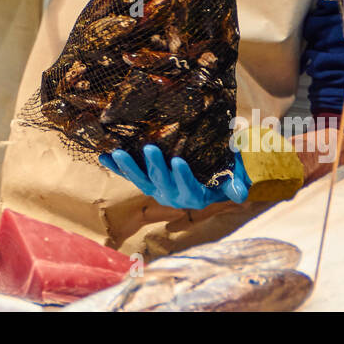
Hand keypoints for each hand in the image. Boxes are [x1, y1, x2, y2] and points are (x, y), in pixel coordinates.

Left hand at [99, 144, 248, 208]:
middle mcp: (173, 195)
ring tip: (118, 153)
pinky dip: (116, 167)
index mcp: (195, 195)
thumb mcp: (233, 177)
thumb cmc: (223, 172)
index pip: (189, 187)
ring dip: (129, 167)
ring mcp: (156, 188)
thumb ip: (236, 183)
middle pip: (162, 183)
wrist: (206, 176)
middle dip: (155, 166)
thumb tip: (241, 193)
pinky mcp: (145, 180)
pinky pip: (129, 175)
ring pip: (141, 180)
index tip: (179, 161)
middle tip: (149, 149)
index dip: (183, 176)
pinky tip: (103, 156)